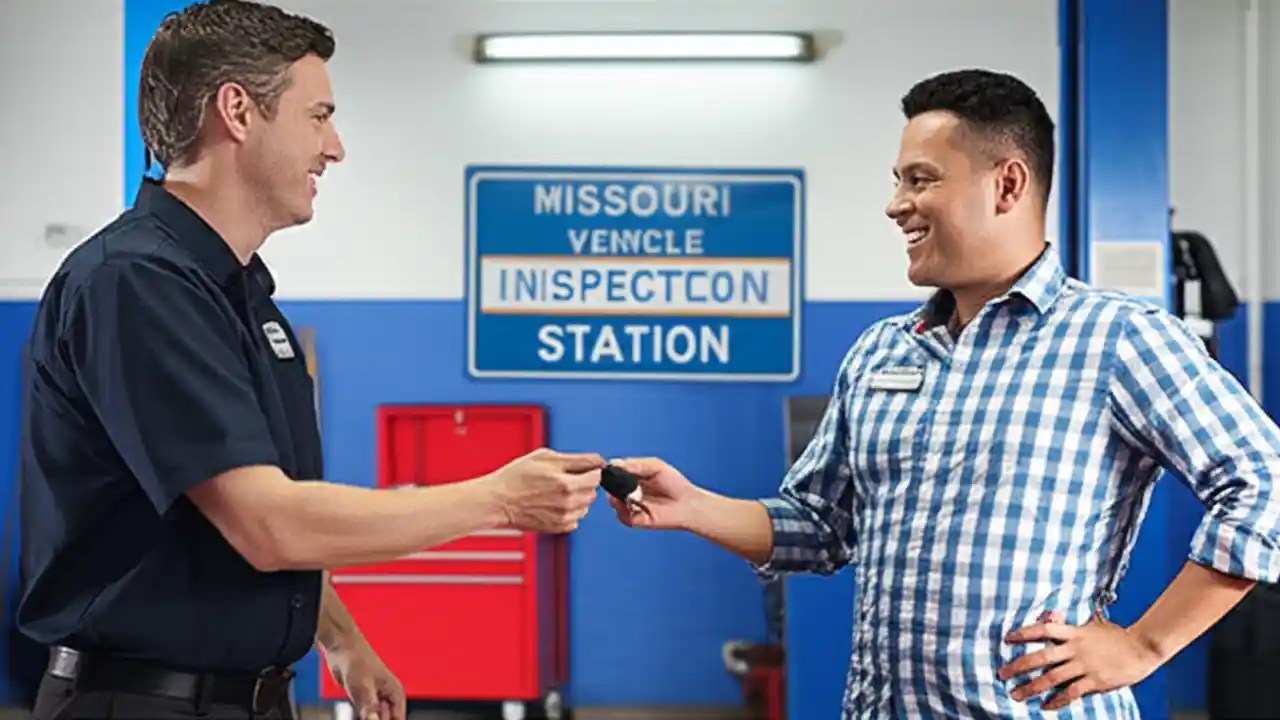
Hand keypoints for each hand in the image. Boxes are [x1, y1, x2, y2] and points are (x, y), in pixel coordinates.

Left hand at [324, 639, 405, 719]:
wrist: (341, 647)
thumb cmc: (356, 659)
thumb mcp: (363, 687)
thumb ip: (370, 707)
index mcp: (396, 693)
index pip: (398, 719)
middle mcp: (388, 696)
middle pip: (387, 719)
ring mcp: (374, 698)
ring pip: (376, 718)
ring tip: (361, 716)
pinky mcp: (362, 698)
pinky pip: (365, 715)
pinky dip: (362, 718)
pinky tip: (355, 718)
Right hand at [487, 448, 603, 532]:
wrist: (498, 500)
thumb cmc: (517, 476)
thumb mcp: (545, 457)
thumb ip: (576, 459)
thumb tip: (598, 461)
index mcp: (567, 483)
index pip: (597, 475)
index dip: (590, 469)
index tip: (582, 468)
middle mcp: (568, 502)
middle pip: (593, 491)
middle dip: (584, 483)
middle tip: (565, 478)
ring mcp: (564, 517)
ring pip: (586, 506)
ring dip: (577, 498)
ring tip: (556, 492)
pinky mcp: (558, 527)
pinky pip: (576, 519)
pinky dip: (569, 512)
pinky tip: (554, 504)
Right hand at [605, 457, 701, 529]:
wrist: (688, 504)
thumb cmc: (675, 483)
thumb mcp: (655, 466)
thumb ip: (636, 464)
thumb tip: (615, 463)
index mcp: (632, 477)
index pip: (614, 473)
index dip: (610, 471)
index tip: (608, 469)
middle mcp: (629, 491)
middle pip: (611, 487)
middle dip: (611, 484)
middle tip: (615, 481)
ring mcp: (631, 506)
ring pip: (614, 502)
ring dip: (616, 497)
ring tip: (625, 493)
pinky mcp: (635, 519)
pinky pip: (622, 516)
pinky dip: (623, 510)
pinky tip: (631, 504)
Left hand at [998, 611, 1163, 710]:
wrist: (1142, 647)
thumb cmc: (1116, 636)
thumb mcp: (1092, 626)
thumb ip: (1071, 625)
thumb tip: (1051, 616)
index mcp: (1074, 633)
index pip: (1044, 629)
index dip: (1024, 633)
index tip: (1007, 638)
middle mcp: (1076, 649)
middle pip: (1041, 657)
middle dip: (1019, 666)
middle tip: (1002, 673)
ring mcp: (1085, 666)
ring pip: (1052, 677)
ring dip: (1032, 687)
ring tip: (1016, 694)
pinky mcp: (1096, 681)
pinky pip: (1072, 692)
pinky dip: (1058, 700)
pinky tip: (1046, 706)